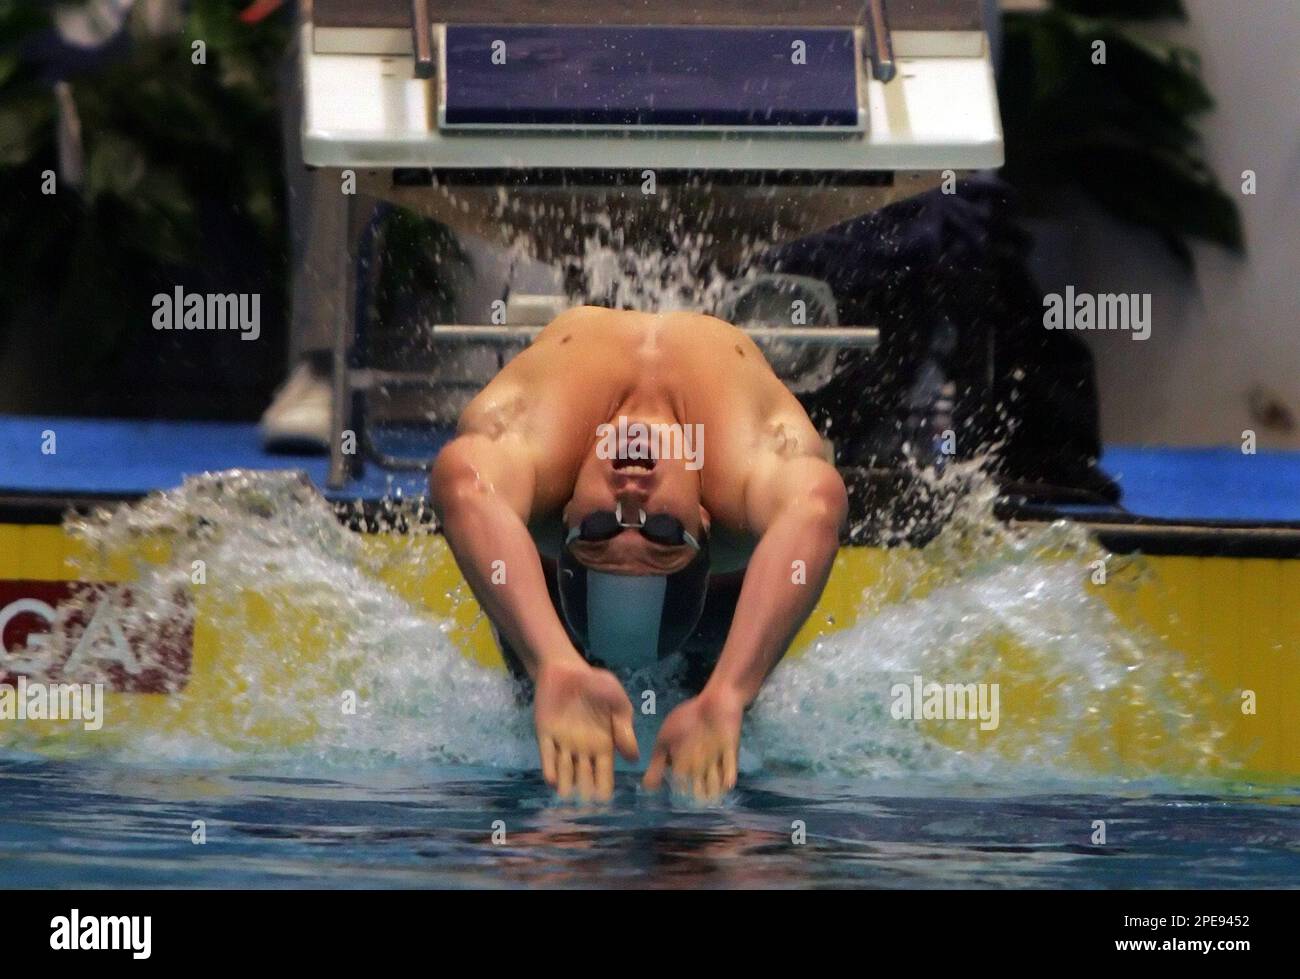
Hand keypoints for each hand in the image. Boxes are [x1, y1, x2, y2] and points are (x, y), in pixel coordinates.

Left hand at [534, 659, 638, 801]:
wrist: (567, 670)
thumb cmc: (596, 686)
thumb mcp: (617, 702)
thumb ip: (624, 728)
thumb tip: (634, 759)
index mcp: (603, 745)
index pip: (604, 773)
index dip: (604, 789)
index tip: (604, 804)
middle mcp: (582, 750)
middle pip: (584, 777)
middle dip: (584, 794)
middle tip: (584, 812)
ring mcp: (563, 743)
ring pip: (565, 770)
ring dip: (566, 786)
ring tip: (567, 801)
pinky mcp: (545, 734)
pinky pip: (547, 754)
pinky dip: (549, 767)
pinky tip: (552, 780)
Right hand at [643, 687, 743, 801]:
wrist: (714, 699)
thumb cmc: (687, 718)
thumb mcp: (666, 739)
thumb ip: (657, 762)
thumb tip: (646, 787)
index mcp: (685, 762)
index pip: (681, 778)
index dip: (680, 788)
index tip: (677, 798)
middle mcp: (702, 764)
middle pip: (698, 780)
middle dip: (697, 791)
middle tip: (695, 802)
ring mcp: (717, 757)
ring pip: (714, 776)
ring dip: (713, 787)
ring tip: (711, 799)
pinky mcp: (731, 749)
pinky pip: (730, 763)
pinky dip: (729, 772)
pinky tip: (729, 784)